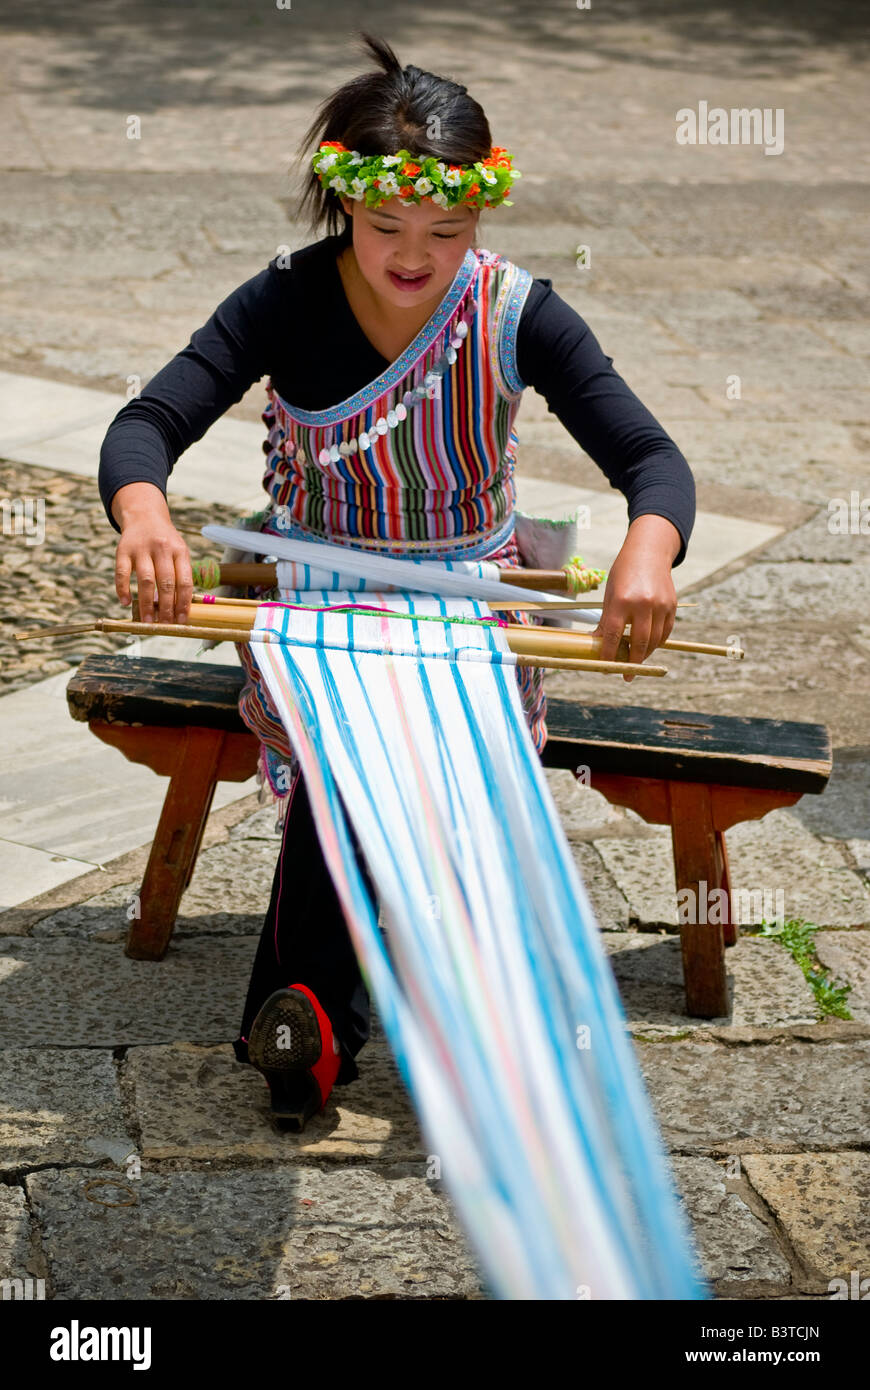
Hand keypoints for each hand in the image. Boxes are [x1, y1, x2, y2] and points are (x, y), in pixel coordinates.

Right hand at [112, 483, 192, 624]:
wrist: (144, 515)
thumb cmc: (165, 541)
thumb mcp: (179, 551)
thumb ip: (180, 574)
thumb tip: (179, 608)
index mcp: (180, 551)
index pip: (184, 581)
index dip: (183, 603)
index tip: (181, 620)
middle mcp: (162, 548)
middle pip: (166, 583)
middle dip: (166, 607)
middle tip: (164, 625)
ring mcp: (141, 548)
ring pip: (146, 580)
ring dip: (147, 603)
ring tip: (147, 620)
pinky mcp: (123, 549)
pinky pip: (122, 573)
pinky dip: (123, 589)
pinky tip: (126, 602)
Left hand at [592, 515, 679, 681]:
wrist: (648, 553)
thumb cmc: (623, 573)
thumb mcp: (610, 594)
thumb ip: (607, 619)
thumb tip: (597, 643)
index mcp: (622, 600)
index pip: (614, 635)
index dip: (609, 654)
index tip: (605, 667)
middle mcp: (643, 603)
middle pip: (639, 643)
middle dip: (632, 662)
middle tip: (627, 675)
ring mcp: (661, 605)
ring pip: (654, 641)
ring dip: (645, 654)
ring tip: (636, 661)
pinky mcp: (672, 606)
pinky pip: (666, 632)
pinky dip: (657, 643)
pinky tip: (649, 647)